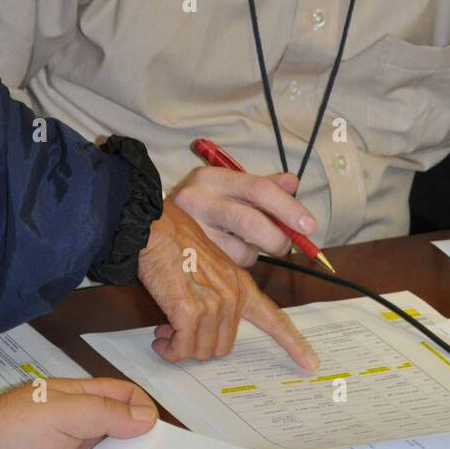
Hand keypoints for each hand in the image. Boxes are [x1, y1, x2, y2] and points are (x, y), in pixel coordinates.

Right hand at [139, 198, 318, 369]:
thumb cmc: (176, 248)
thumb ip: (219, 299)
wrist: (154, 230)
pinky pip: (181, 347)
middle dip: (198, 347)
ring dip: (180, 348)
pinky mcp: (188, 309)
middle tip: (178, 333)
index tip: (310, 363)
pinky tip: (160, 336)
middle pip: (223, 348)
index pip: (274, 319)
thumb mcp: (210, 270)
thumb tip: (209, 334)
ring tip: (166, 331)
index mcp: (241, 286)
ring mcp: (212, 302)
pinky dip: (169, 348)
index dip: (293, 344)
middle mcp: (232, 295)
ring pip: (201, 351)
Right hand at [173, 167, 317, 265]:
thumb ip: (259, 185)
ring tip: (239, 246)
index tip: (309, 225)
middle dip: (276, 238)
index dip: (288, 207)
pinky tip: (224, 257)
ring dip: (252, 255)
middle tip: (285, 246)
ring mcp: (189, 231)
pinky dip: (235, 267)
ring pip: (240, 251)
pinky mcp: (184, 259)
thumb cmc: (192, 206)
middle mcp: (198, 199)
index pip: (258, 188)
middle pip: (251, 221)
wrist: (139, 224)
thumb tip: (293, 183)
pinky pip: (225, 270)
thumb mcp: (222, 187)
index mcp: (212, 178)